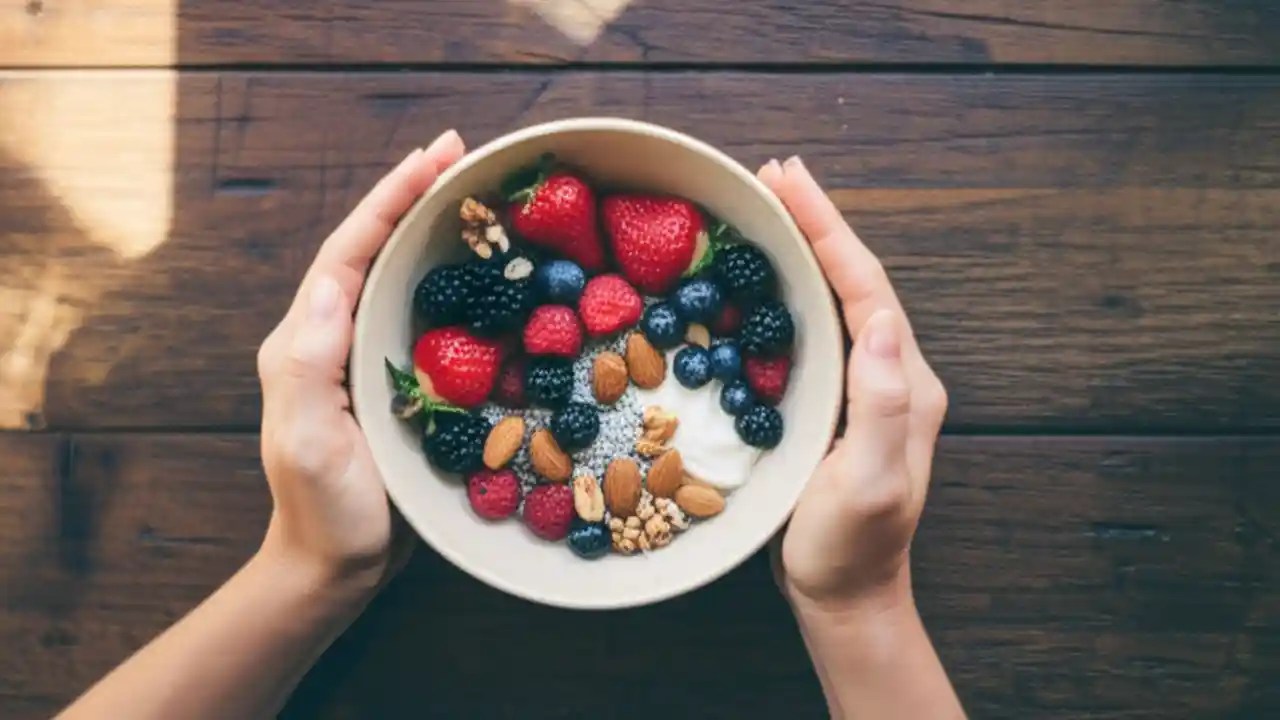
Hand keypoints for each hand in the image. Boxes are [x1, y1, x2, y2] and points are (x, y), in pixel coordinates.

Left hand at [255, 131, 465, 591]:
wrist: (337, 565)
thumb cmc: (323, 508)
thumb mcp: (307, 438)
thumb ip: (309, 361)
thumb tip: (330, 279)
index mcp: (306, 340)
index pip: (348, 252)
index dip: (389, 199)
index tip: (433, 157)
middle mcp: (333, 337)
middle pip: (374, 249)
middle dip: (413, 196)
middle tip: (462, 154)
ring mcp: (366, 359)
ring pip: (401, 277)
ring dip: (435, 231)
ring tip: (478, 194)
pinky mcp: (399, 383)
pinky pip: (427, 319)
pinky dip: (455, 285)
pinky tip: (489, 274)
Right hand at [758, 157, 948, 614]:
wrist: (846, 597)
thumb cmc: (850, 549)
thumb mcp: (869, 482)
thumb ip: (882, 404)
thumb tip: (884, 320)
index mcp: (904, 384)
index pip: (867, 289)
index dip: (828, 229)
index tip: (789, 181)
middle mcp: (892, 376)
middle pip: (855, 281)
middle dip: (817, 223)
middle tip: (773, 175)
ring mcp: (866, 390)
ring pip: (837, 300)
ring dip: (806, 249)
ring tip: (770, 207)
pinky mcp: (839, 404)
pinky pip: (819, 330)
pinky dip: (792, 291)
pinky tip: (765, 280)